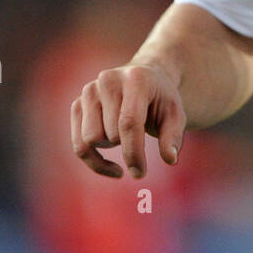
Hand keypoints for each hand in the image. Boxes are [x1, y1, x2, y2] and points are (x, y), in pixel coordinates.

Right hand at [71, 61, 185, 178]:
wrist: (143, 80)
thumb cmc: (160, 100)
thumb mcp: (175, 115)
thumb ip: (173, 137)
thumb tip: (170, 159)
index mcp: (136, 79)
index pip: (129, 122)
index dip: (134, 153)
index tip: (140, 173)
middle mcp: (108, 81)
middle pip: (109, 134)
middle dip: (125, 147)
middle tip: (139, 140)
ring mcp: (90, 90)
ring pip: (90, 139)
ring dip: (108, 147)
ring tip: (123, 135)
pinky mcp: (77, 104)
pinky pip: (78, 144)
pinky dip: (93, 160)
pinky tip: (110, 164)